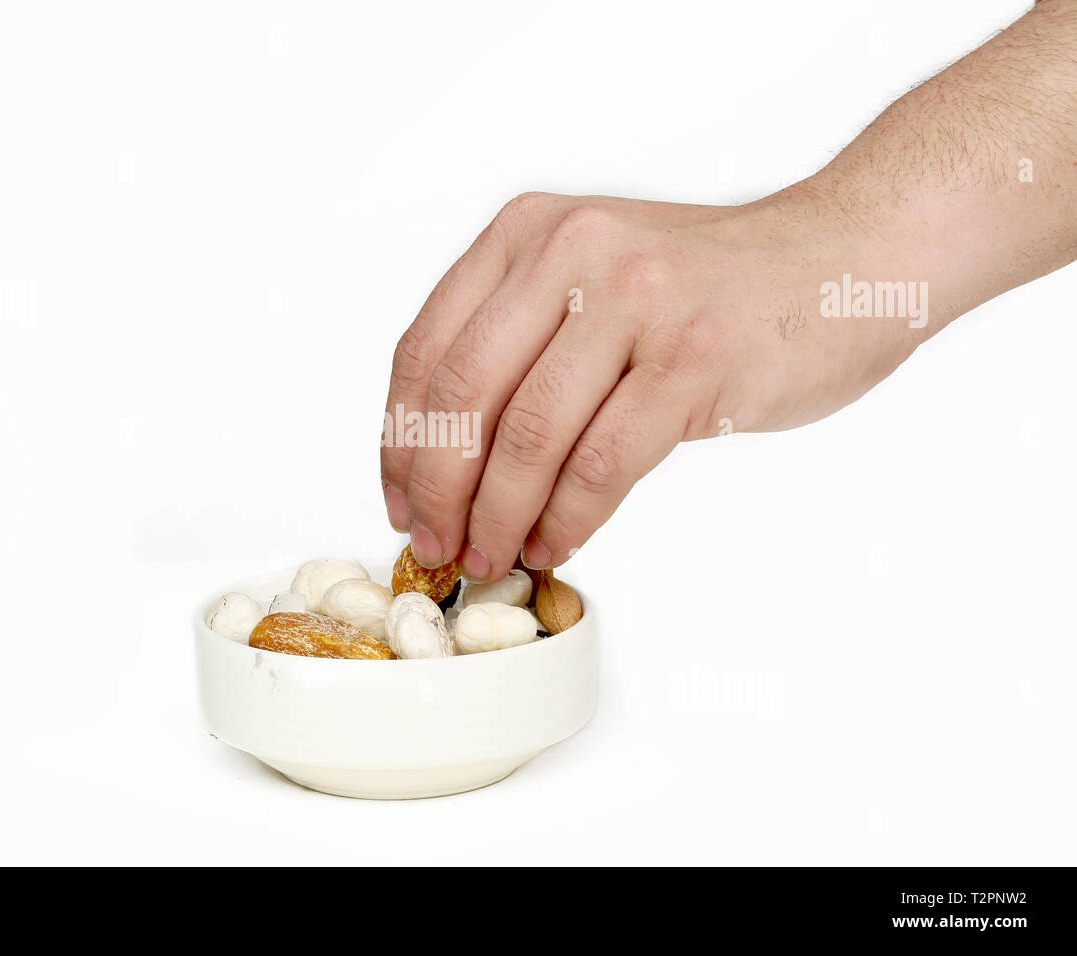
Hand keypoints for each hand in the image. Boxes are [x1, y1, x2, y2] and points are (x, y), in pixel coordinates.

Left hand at [380, 189, 926, 579]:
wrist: (846, 258)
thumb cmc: (712, 286)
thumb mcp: (594, 276)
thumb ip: (522, 341)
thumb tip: (445, 461)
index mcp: (530, 232)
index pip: (427, 349)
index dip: (400, 440)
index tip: (400, 500)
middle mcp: (574, 252)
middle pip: (463, 397)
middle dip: (439, 491)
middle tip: (435, 546)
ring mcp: (638, 302)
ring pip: (529, 437)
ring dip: (498, 517)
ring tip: (493, 555)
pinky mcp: (696, 359)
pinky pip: (603, 463)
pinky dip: (568, 518)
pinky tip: (556, 543)